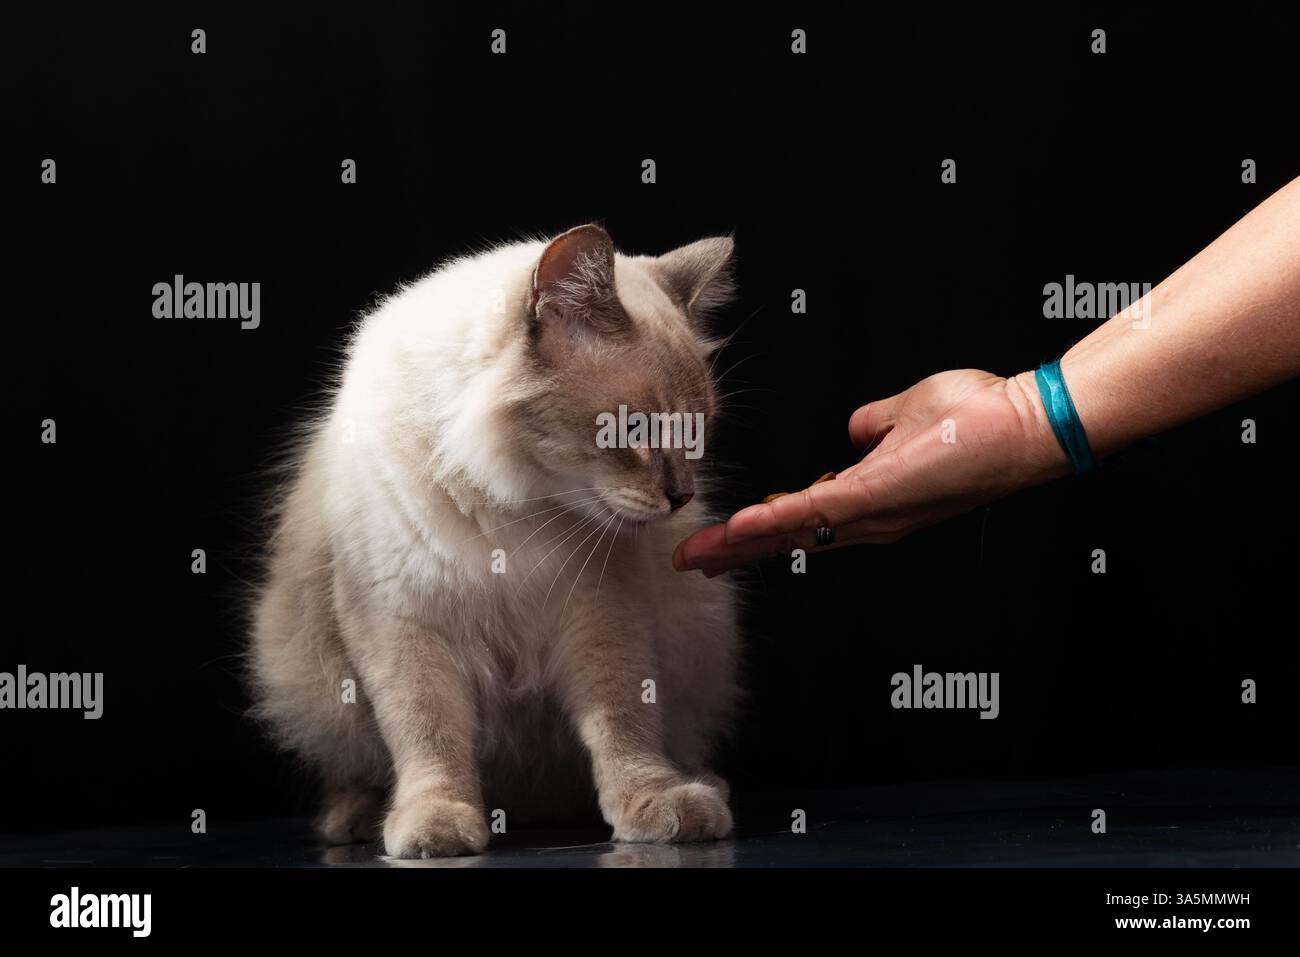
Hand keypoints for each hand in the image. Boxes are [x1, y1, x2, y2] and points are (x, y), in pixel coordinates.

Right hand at [673, 369, 1070, 574]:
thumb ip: (875, 424)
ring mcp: (874, 511)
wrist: (1027, 423)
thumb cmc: (980, 416)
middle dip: (737, 551)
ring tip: (700, 554)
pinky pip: (815, 512)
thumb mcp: (909, 412)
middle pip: (790, 540)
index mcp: (873, 499)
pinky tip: (741, 526)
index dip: (762, 530)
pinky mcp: (879, 496)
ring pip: (793, 534)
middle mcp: (871, 518)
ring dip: (742, 544)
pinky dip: (774, 521)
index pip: (805, 520)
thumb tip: (856, 429)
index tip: (724, 536)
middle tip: (692, 561)